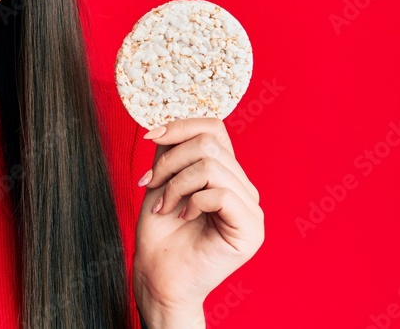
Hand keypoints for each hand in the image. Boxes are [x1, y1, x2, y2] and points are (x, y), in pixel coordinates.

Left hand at [132, 117, 263, 319]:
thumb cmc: (160, 234)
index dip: (180, 127)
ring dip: (176, 184)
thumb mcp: (162, 181)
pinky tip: (182, 217)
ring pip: (212, 166)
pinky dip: (192, 201)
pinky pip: (221, 194)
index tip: (148, 138)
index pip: (214, 128)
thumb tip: (169, 123)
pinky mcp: (251, 230)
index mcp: (227, 174)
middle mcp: (244, 188)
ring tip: (164, 206)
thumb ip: (172, 152)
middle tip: (151, 185)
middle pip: (210, 143)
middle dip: (170, 161)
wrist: (159, 277)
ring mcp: (251, 209)